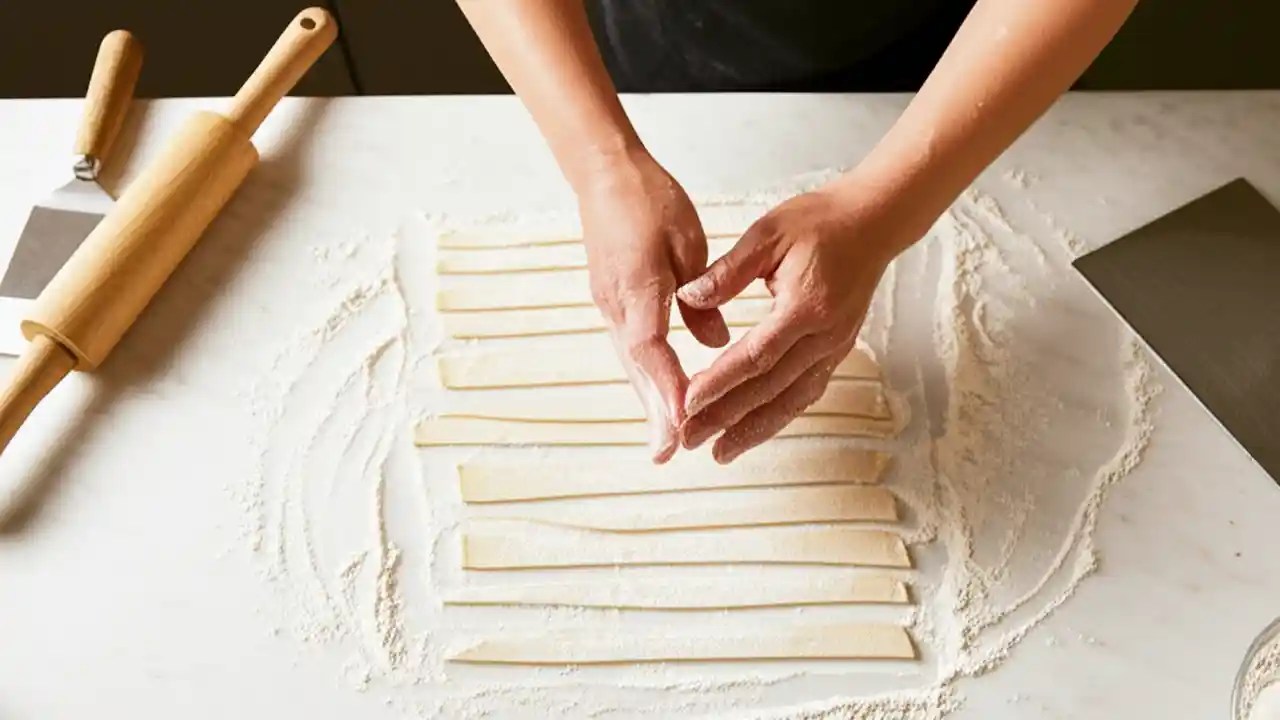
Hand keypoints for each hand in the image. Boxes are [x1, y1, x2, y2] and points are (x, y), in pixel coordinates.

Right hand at [578, 149, 728, 462]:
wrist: (605, 175)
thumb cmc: (650, 200)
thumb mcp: (687, 241)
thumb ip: (701, 294)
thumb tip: (719, 338)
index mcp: (639, 285)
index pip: (652, 346)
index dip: (668, 384)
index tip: (684, 417)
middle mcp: (617, 303)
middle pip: (637, 368)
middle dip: (655, 412)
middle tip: (668, 454)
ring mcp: (609, 305)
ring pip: (632, 363)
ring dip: (648, 402)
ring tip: (665, 442)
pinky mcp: (610, 303)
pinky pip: (630, 349)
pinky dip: (645, 378)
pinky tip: (659, 398)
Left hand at [676, 182, 920, 462]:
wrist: (873, 221)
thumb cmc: (820, 221)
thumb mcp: (767, 234)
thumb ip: (727, 271)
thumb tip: (688, 297)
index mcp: (805, 306)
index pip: (756, 356)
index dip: (721, 383)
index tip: (689, 403)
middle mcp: (824, 335)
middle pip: (770, 388)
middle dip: (727, 417)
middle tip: (689, 438)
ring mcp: (835, 347)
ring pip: (791, 399)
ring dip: (754, 429)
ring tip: (720, 452)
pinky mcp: (837, 350)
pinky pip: (806, 391)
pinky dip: (779, 415)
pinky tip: (755, 430)